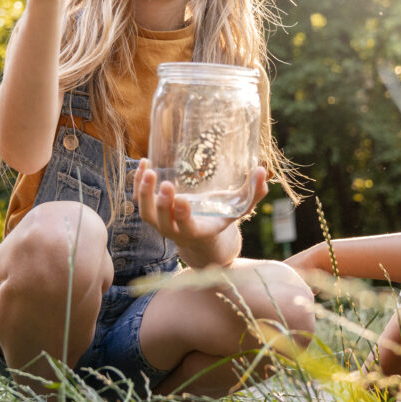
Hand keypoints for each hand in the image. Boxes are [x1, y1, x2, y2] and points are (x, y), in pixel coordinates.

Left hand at [133, 159, 268, 257]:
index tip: (183, 200)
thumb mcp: (238, 210)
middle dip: (161, 203)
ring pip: (145, 212)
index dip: (182, 215)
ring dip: (144, 193)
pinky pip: (139, 201)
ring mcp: (159, 223)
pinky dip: (137, 184)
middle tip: (165, 183)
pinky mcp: (151, 212)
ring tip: (148, 170)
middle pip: (160, 220)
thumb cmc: (221, 218)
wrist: (199, 237)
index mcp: (195, 231)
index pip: (185, 226)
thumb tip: (263, 170)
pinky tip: (143, 164)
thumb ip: (253, 193)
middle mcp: (174, 230)